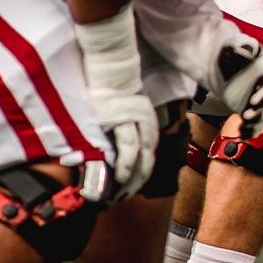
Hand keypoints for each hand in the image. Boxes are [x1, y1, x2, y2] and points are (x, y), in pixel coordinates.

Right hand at [70, 8, 155, 201]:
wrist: (112, 66)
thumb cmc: (115, 88)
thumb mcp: (127, 110)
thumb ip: (126, 127)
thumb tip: (118, 147)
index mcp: (147, 122)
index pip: (150, 153)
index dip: (144, 172)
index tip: (135, 187)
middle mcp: (145, 123)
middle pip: (148, 158)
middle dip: (140, 179)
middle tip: (129, 196)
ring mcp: (134, 122)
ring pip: (139, 156)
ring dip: (132, 176)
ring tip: (123, 191)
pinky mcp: (120, 120)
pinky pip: (127, 146)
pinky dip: (125, 163)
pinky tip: (120, 176)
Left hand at [208, 30, 262, 134]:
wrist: (220, 62)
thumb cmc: (229, 51)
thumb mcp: (235, 45)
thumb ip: (243, 46)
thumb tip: (250, 48)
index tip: (253, 101)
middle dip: (261, 112)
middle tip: (247, 115)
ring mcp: (259, 99)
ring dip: (257, 123)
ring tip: (244, 126)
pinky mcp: (251, 108)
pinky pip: (256, 123)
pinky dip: (252, 130)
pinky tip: (243, 133)